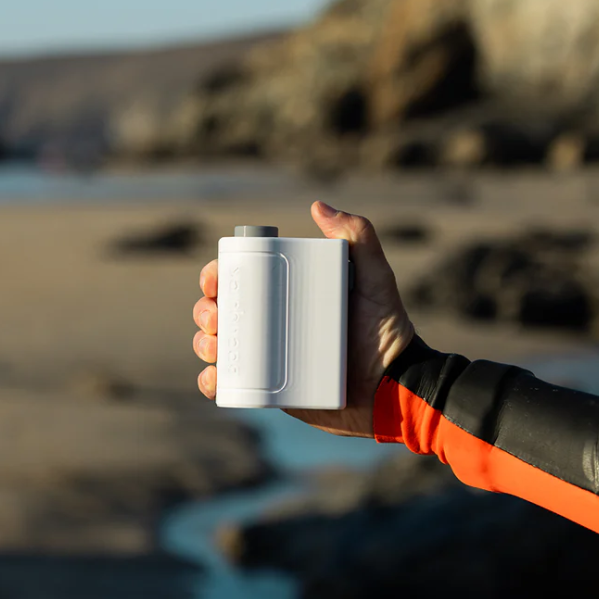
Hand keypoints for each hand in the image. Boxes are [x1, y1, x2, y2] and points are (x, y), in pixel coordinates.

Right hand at [192, 201, 415, 437]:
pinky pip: (230, 388)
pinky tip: (214, 379)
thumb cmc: (388, 332)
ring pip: (218, 347)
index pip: (240, 279)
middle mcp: (272, 325)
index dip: (216, 277)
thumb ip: (358, 238)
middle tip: (217, 318)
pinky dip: (211, 383)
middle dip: (205, 312)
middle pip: (221, 312)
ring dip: (203, 344)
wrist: (394, 389)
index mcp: (286, 295)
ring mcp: (268, 359)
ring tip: (216, 348)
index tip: (214, 281)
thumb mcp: (375, 278)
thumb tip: (318, 206)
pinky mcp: (269, 392)